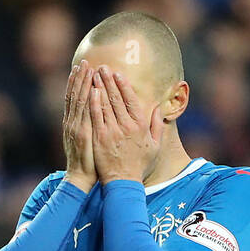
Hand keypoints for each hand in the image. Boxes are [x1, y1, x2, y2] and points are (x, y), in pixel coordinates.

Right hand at [62, 59, 95, 192]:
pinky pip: (85, 113)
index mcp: (72, 124)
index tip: (80, 68)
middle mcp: (71, 123)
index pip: (73, 99)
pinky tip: (91, 88)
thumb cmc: (86, 163)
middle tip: (84, 61)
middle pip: (74, 95)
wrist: (80, 179)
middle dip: (79, 78)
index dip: (76, 83)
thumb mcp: (84, 142)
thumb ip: (86, 127)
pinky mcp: (82, 134)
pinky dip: (87, 99)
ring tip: (87, 68)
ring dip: (82, 83)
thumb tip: (93, 115)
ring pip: (78, 100)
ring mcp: (76, 128)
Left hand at [89, 66, 160, 184]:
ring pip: (105, 104)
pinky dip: (93, 102)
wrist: (123, 183)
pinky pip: (96, 116)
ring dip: (100, 87)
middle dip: (109, 80)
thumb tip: (159, 108)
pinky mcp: (100, 138)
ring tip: (94, 74)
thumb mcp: (155, 146)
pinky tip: (90, 91)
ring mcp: (112, 131)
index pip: (131, 100)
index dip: (123, 85)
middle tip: (103, 67)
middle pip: (117, 98)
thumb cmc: (139, 166)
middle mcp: (127, 126)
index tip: (118, 74)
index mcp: (140, 126)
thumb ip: (157, 126)